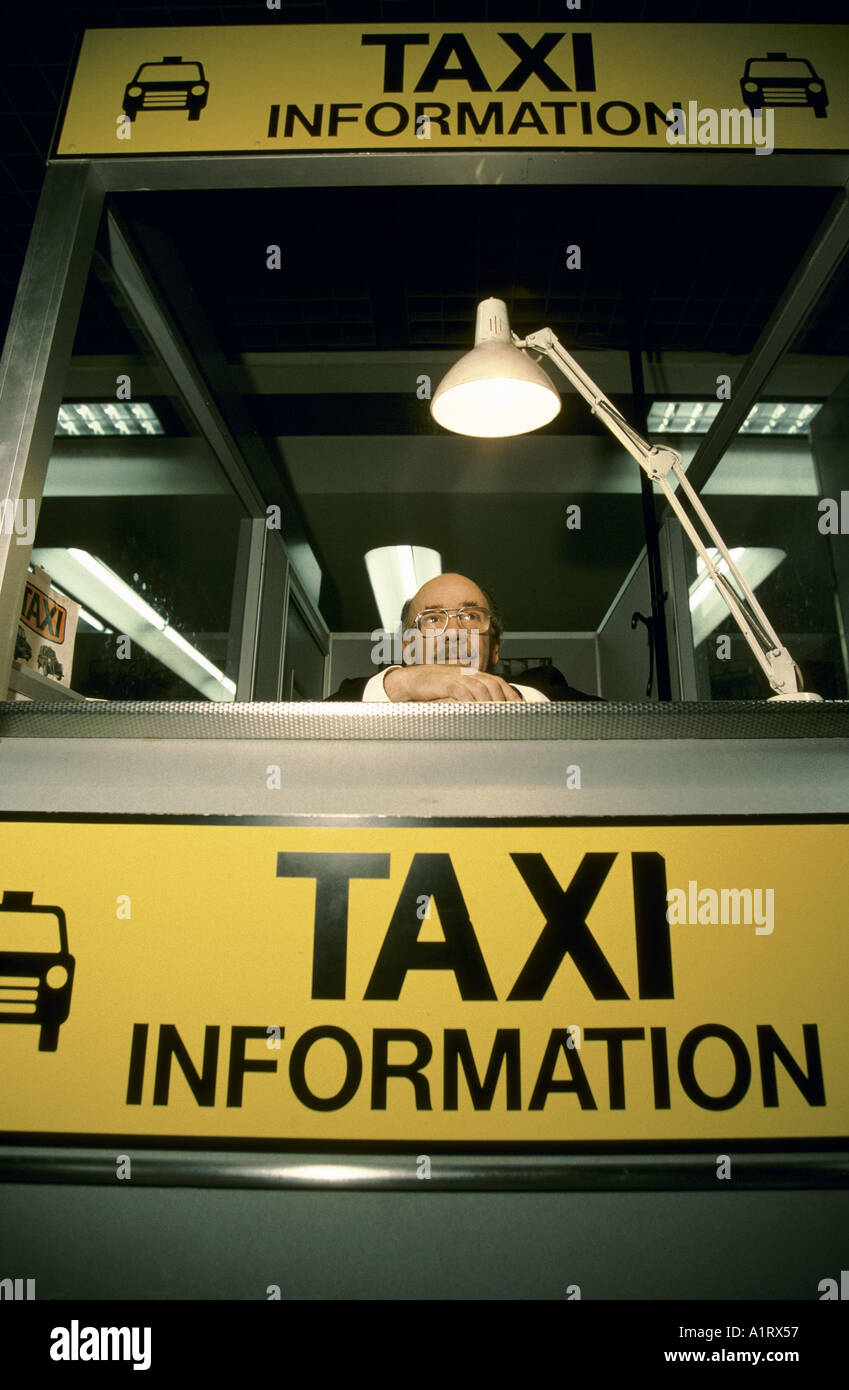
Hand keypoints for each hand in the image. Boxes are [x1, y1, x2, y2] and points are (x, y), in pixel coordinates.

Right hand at [383, 665, 522, 702]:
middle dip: (504, 700)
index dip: (511, 694)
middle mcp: (468, 674)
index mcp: (474, 675)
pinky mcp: (446, 683)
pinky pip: (463, 692)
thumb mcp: (457, 689)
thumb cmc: (435, 687)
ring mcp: (458, 677)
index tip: (521, 707)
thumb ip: (472, 696)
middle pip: (494, 684)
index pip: (498, 682)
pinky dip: (472, 702)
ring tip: (498, 716)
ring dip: (491, 702)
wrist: (412, 680)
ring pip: (481, 688)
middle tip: (511, 715)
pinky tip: (477, 711)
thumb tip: (488, 710)